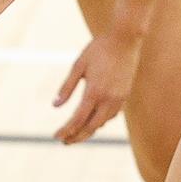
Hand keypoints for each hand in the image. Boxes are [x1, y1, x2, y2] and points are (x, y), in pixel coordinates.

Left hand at [53, 30, 143, 144]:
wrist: (124, 40)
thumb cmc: (98, 50)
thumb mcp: (78, 66)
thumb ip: (66, 88)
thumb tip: (55, 105)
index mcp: (94, 92)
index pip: (77, 120)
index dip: (66, 131)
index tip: (56, 136)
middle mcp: (108, 99)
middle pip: (91, 127)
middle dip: (77, 137)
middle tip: (65, 142)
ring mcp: (119, 99)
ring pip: (102, 123)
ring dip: (89, 130)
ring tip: (76, 133)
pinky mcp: (125, 96)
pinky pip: (111, 115)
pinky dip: (100, 121)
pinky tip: (93, 120)